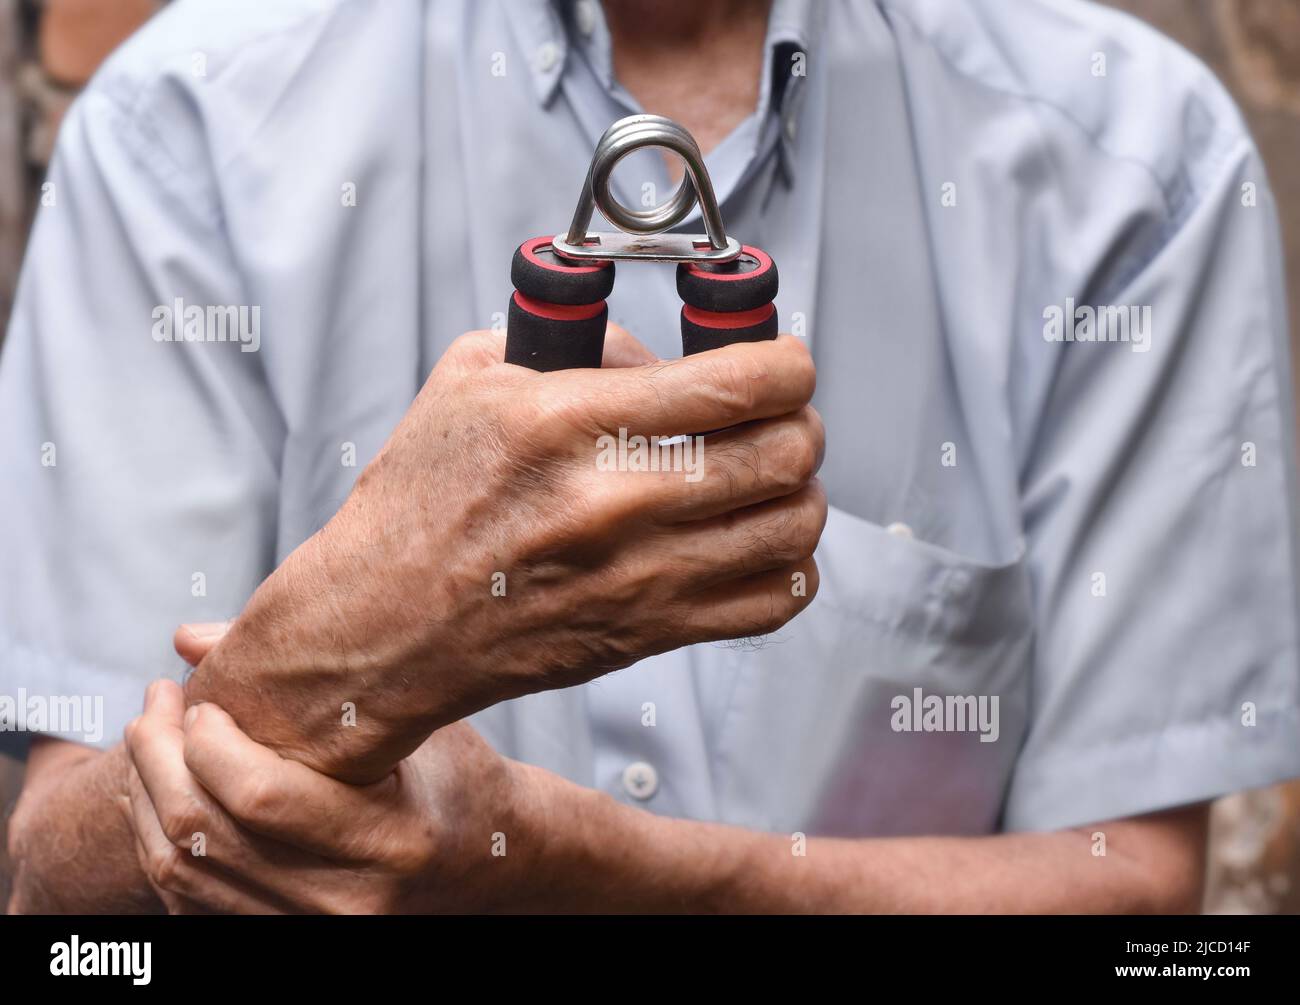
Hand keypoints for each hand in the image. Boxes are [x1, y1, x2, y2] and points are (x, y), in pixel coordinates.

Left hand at [124, 677, 537, 913]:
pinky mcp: (284, 938)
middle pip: (205, 837)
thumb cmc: (455, 774)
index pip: (259, 797)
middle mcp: (348, 901)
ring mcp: (313, 930)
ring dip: (147, 799)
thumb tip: (190, 639)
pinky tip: (167, 790)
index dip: (207, 741)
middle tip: (157, 706)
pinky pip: (188, 901)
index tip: (200, 697)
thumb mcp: (412, 720)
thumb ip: (316, 677)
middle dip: (158, 760)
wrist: (489, 859)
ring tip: (153, 740)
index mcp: (390, 841)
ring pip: (183, 874)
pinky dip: (162, 841)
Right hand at [186, 326, 824, 781]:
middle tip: (778, 414)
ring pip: (793, 527)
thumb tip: (666, 352)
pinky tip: (756, 539)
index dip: (788, 363)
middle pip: (784, 453)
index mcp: (571, 423)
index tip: (783, 362)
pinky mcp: (652, 632)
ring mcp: (642, 576)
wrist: (386, 622)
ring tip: (770, 476)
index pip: (738, 383)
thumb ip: (576, 344)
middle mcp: (616, 502)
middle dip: (801, 420)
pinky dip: (788, 564)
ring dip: (800, 490)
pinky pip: (773, 601)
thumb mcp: (472, 379)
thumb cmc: (421, 499)